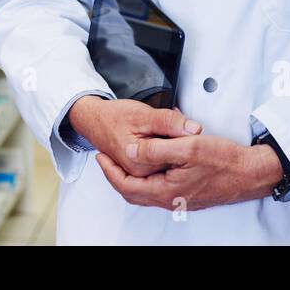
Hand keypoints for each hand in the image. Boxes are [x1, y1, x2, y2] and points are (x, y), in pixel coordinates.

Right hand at [68, 96, 200, 177]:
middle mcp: (141, 174)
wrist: (94, 120)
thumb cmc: (114, 117)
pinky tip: (158, 135)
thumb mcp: (144, 115)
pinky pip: (160, 160)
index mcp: (142, 164)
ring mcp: (140, 173)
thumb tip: (194, 129)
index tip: (181, 124)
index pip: (178, 156)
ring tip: (161, 129)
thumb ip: (169, 122)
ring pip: (168, 159)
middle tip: (172, 123)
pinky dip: (163, 147)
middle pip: (174, 159)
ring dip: (171, 143)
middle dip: (177, 140)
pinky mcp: (141, 169)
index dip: (184, 136)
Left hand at [95, 134, 284, 210]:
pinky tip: (151, 162)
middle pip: (133, 192)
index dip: (109, 171)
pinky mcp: (188, 195)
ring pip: (146, 191)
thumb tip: (129, 150)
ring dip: (131, 176)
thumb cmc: (224, 160)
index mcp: (166, 191)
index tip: (100, 155)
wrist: (251, 173)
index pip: (126, 186)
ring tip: (123, 158)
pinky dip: (147, 177)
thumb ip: (156, 149)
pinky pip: (159, 189)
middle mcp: (171, 200)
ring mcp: (180, 200)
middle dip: (115, 175)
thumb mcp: (187, 146)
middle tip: (105, 159)